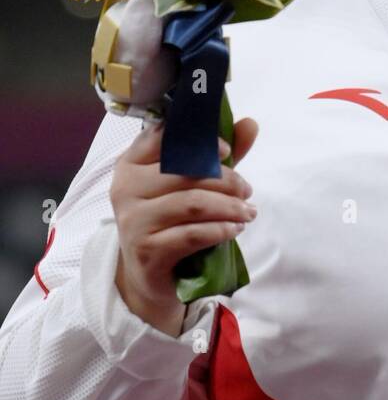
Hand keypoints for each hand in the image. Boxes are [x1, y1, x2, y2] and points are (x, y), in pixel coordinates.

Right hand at [111, 117, 258, 335]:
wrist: (151, 275)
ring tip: (248, 212)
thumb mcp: (193, 185)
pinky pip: (192, 234)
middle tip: (247, 191)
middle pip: (184, 173)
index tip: (225, 150)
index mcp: (131, 164)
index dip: (196, 139)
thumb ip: (218, 156)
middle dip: (225, 180)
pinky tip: (235, 229)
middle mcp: (125, 189)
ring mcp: (133, 221)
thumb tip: (250, 124)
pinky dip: (221, 230)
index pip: (160, 138)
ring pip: (191, 204)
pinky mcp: (146, 250)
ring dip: (229, 207)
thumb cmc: (171, 221)